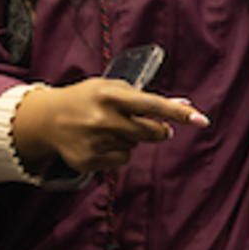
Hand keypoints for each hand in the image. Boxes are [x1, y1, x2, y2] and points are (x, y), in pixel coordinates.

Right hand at [11, 78, 208, 175]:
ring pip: (135, 146)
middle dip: (158, 129)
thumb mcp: (113, 88)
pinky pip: (121, 160)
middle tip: (154, 125)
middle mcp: (103, 118)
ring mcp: (96, 142)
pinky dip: (117, 152)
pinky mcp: (90, 161)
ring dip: (131, 138)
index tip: (201, 119)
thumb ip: (145, 98)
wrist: (47, 119)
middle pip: (150, 132)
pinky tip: (100, 141)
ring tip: (109, 128)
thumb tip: (184, 105)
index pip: (152, 104)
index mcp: (110, 94)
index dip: (177, 113)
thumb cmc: (87, 98)